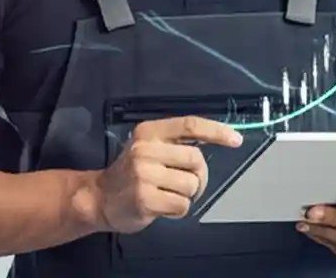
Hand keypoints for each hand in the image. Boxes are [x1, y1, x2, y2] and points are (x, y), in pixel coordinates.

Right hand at [91, 116, 242, 233]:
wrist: (99, 198)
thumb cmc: (130, 174)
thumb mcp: (148, 148)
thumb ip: (175, 144)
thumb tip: (217, 140)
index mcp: (149, 132)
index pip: (189, 125)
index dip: (216, 131)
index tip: (236, 139)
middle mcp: (145, 149)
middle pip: (196, 160)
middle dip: (199, 176)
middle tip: (184, 184)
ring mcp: (144, 174)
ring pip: (192, 185)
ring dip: (186, 195)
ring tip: (166, 195)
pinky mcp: (145, 198)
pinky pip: (182, 205)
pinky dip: (177, 210)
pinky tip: (160, 206)